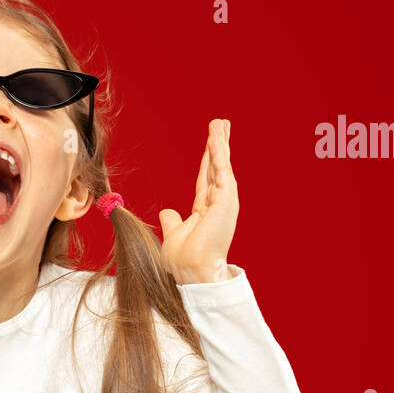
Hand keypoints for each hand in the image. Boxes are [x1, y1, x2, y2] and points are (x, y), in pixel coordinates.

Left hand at [157, 118, 238, 283]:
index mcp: (205, 209)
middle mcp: (217, 203)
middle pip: (218, 167)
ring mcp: (223, 201)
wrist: (192, 269)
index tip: (210, 142)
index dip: (208, 159)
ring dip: (221, 143)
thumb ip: (172, 220)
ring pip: (222, 166)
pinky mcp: (226, 201)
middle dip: (219, 145)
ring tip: (221, 123)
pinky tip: (215, 138)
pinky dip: (218, 154)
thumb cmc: (183, 258)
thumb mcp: (174, 233)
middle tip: (222, 123)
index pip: (207, 178)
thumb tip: (166, 212)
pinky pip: (221, 172)